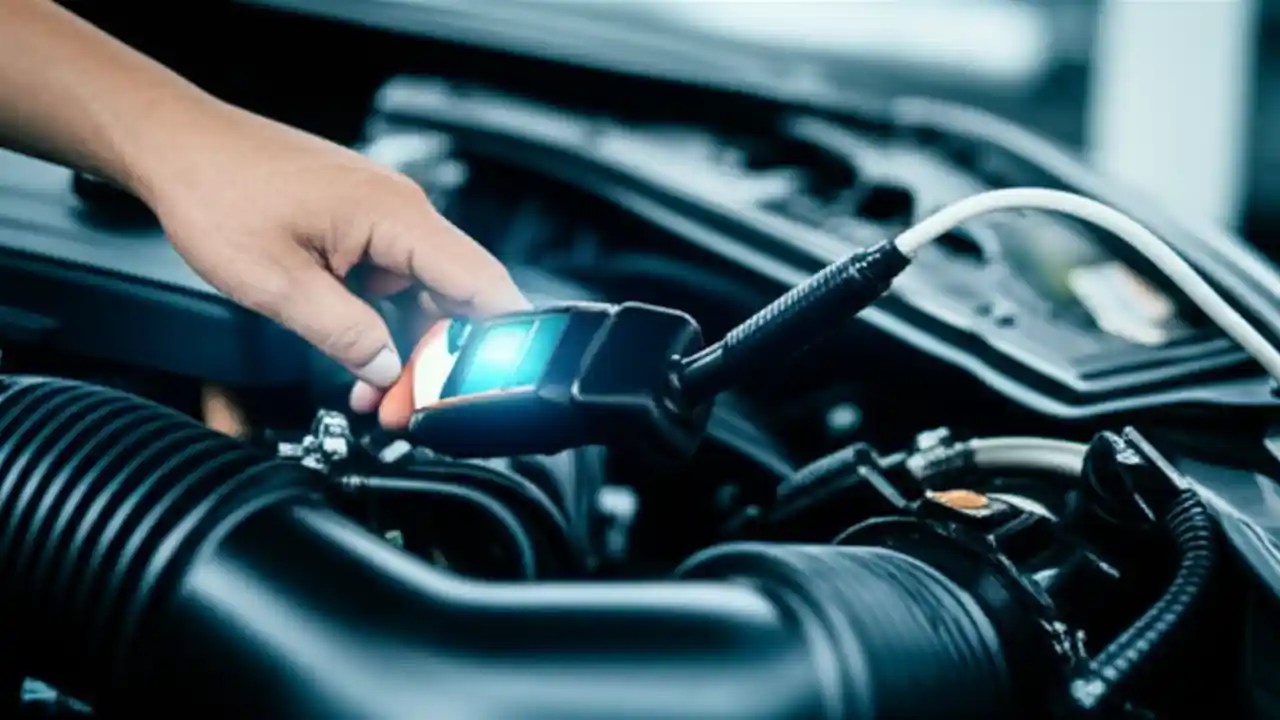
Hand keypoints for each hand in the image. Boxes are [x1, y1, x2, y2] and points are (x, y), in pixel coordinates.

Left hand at [134, 98, 527, 421]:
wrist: (176, 147)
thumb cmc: (217, 190)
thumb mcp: (279, 285)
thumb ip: (344, 334)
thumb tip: (388, 369)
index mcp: (396, 215)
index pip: (481, 281)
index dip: (503, 337)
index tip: (500, 384)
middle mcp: (400, 210)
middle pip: (457, 296)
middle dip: (442, 359)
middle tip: (409, 409)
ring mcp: (382, 217)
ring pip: (425, 294)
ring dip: (410, 346)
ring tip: (379, 394)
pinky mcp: (361, 226)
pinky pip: (394, 282)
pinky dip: (385, 323)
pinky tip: (363, 358)